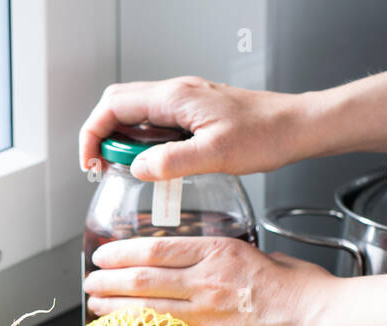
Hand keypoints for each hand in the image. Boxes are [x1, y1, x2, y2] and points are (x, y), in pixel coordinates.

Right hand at [79, 77, 310, 180]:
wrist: (296, 127)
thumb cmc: (265, 136)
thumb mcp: (216, 155)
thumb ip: (172, 162)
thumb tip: (137, 168)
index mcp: (174, 97)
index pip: (112, 107)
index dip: (92, 134)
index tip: (90, 163)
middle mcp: (176, 94)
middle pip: (117, 105)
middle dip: (101, 135)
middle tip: (102, 167)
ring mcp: (185, 102)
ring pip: (135, 114)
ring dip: (122, 140)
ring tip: (125, 170)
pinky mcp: (194, 114)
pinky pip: (155, 123)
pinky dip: (143, 142)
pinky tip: (154, 166)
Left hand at [83, 237, 334, 325]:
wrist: (323, 321)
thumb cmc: (302, 289)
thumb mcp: (260, 255)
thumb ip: (225, 258)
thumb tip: (201, 265)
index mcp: (220, 251)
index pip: (156, 249)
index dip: (122, 253)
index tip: (104, 255)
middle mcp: (208, 280)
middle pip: (141, 278)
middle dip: (108, 280)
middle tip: (90, 281)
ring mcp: (209, 315)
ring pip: (146, 309)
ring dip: (114, 308)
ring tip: (96, 305)